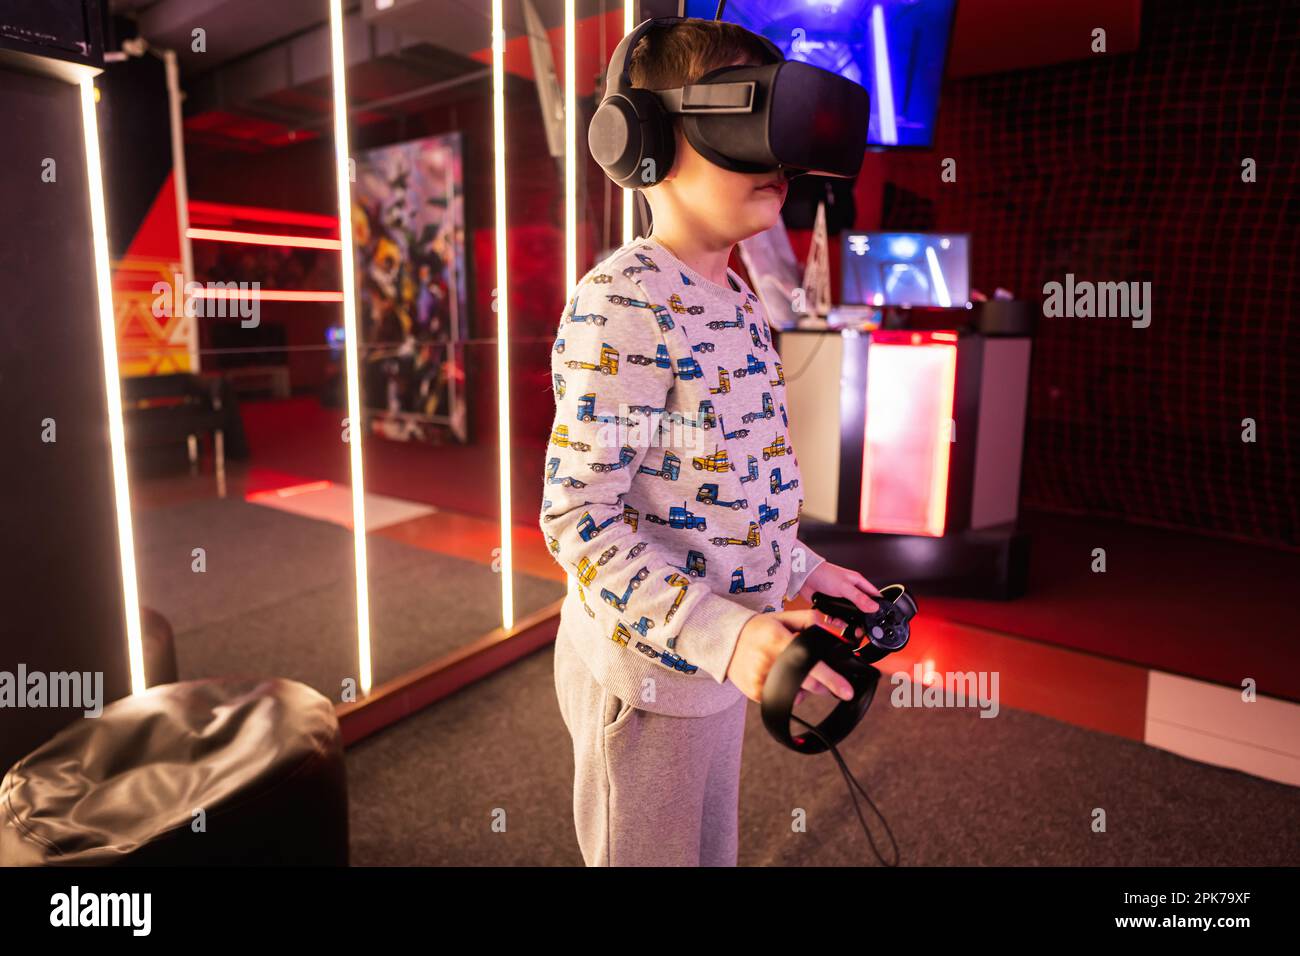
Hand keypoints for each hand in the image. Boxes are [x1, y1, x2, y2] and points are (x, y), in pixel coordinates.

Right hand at [726, 610, 854, 703]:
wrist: (724, 640)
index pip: (810, 661)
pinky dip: (788, 693)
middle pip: (807, 682)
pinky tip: (780, 679)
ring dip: (805, 688)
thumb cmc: (758, 629)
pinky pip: (782, 700)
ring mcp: (759, 678)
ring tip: (793, 672)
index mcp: (776, 639)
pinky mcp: (754, 691)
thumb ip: (809, 619)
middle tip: (825, 681)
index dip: (831, 678)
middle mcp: (767, 659)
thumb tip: (833, 628)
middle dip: (824, 685)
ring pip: (796, 694)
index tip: (845, 690)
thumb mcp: (782, 617)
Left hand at [798, 561, 880, 643]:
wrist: (804, 577)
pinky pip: (837, 615)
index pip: (873, 595)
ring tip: (843, 623)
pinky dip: (835, 619)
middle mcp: (851, 590)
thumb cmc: (823, 574)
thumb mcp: (844, 587)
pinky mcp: (831, 603)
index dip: (878, 605)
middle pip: (862, 607)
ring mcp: (841, 597)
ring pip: (849, 613)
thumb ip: (859, 598)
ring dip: (846, 620)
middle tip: (861, 626)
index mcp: (857, 582)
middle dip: (861, 617)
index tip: (879, 616)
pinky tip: (833, 620)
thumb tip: (873, 607)